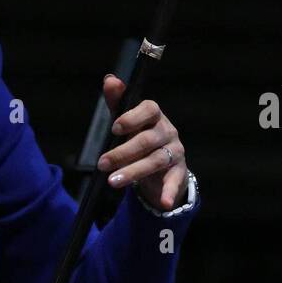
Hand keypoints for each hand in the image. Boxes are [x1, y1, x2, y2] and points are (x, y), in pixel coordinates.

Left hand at [97, 75, 190, 212]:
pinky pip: (175, 182)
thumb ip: (117, 102)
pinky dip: (170, 192)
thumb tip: (110, 79)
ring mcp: (175, 152)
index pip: (148, 109)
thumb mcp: (126, 121)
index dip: (132, 117)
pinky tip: (164, 203)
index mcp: (155, 115)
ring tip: (113, 181)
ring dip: (133, 172)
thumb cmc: (139, 137)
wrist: (160, 166)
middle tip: (102, 164)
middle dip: (122, 152)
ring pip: (155, 161)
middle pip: (147, 140)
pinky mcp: (179, 172)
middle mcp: (168, 131)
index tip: (114, 128)